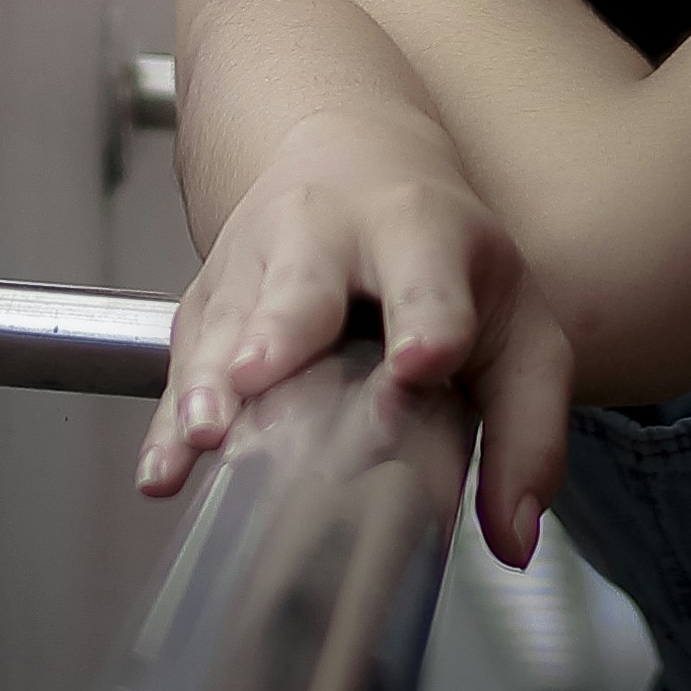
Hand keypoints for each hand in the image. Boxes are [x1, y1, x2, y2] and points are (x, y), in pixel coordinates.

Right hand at [136, 103, 571, 566]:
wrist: (349, 151)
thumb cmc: (442, 254)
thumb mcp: (515, 324)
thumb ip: (527, 430)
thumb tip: (514, 540)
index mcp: (420, 232)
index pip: (428, 281)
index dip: (427, 318)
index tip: (423, 359)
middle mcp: (326, 235)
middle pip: (302, 286)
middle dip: (282, 330)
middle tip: (261, 375)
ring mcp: (254, 264)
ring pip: (227, 323)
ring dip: (209, 381)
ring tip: (204, 434)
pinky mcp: (206, 301)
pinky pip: (183, 360)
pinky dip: (168, 418)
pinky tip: (163, 468)